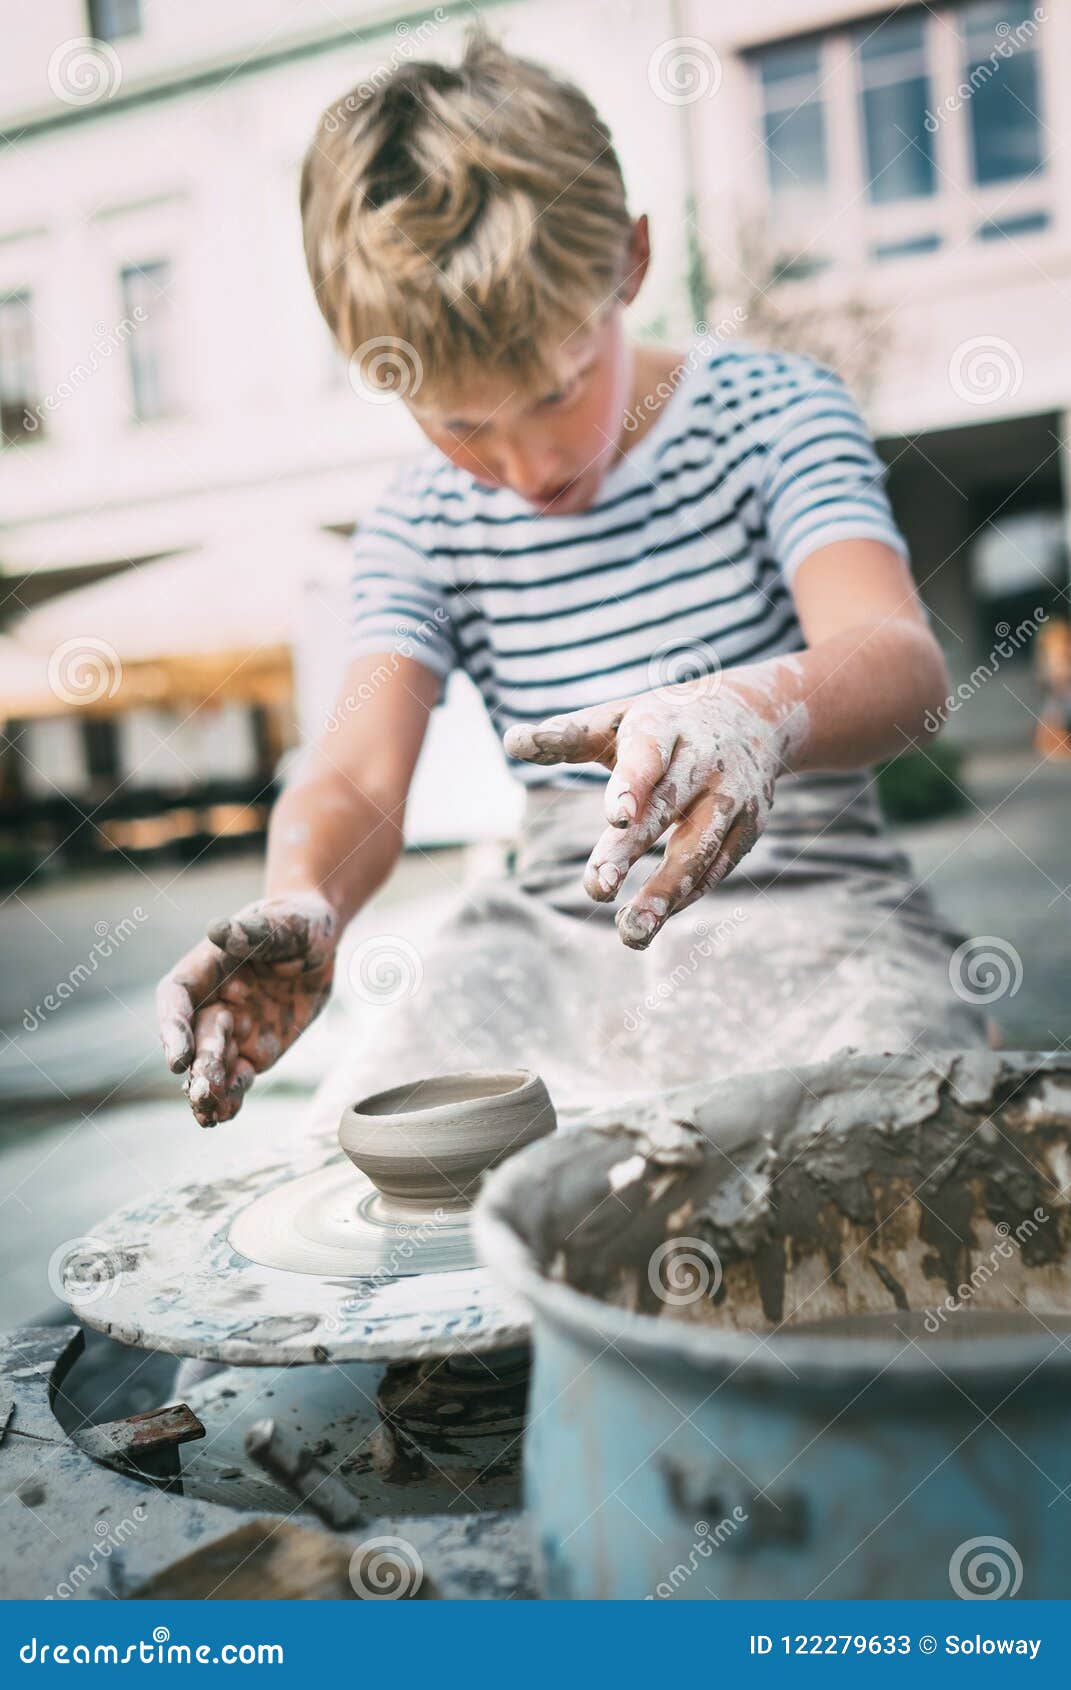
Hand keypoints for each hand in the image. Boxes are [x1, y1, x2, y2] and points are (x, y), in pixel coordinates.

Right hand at [156, 892, 336, 1125]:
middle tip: (201, 1092)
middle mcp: (213, 1001)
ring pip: (213, 1064)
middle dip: (197, 1066)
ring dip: (207, 1090)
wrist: (318, 943)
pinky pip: (238, 1078)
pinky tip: (224, 1116)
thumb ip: (255, 931)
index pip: (176, 997)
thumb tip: (220, 930)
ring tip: (206, 1116)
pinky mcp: (256, 1050)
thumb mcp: (284, 923)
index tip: (177, 1055)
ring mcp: (233, 1029)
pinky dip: (231, 1097)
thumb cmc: (295, 922)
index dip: (172, 1027)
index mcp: (206, 967)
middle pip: (195, 1038)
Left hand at [504, 681, 787, 948]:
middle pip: (667, 808)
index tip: (614, 817)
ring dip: (665, 893)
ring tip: (630, 933)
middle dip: (632, 850)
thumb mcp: (619, 719)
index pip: (647, 757)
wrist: (756, 716)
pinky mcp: (748, 829)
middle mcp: (705, 762)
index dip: (631, 786)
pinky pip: (715, 869)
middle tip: (598, 889)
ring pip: (699, 850)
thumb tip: (511, 741)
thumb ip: (567, 735)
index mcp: (665, 727)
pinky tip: (653, 920)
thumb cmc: (665, 725)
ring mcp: (732, 797)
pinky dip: (684, 896)